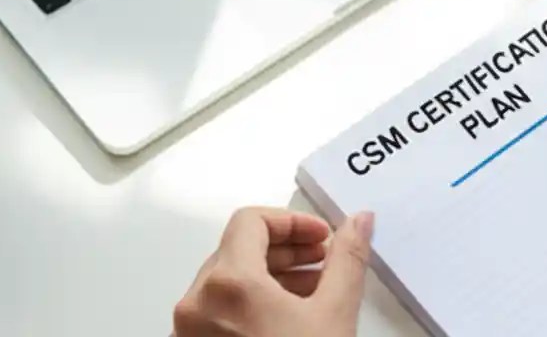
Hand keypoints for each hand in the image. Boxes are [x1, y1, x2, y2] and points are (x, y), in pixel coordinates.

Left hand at [173, 208, 374, 336]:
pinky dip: (251, 303)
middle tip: (323, 259)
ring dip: (271, 277)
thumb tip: (358, 223)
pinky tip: (287, 321)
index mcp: (228, 283)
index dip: (292, 221)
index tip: (321, 237)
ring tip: (313, 293)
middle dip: (286, 250)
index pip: (251, 222)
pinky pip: (218, 311)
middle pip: (238, 249)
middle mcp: (198, 303)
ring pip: (228, 281)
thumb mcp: (334, 315)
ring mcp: (189, 332)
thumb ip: (347, 259)